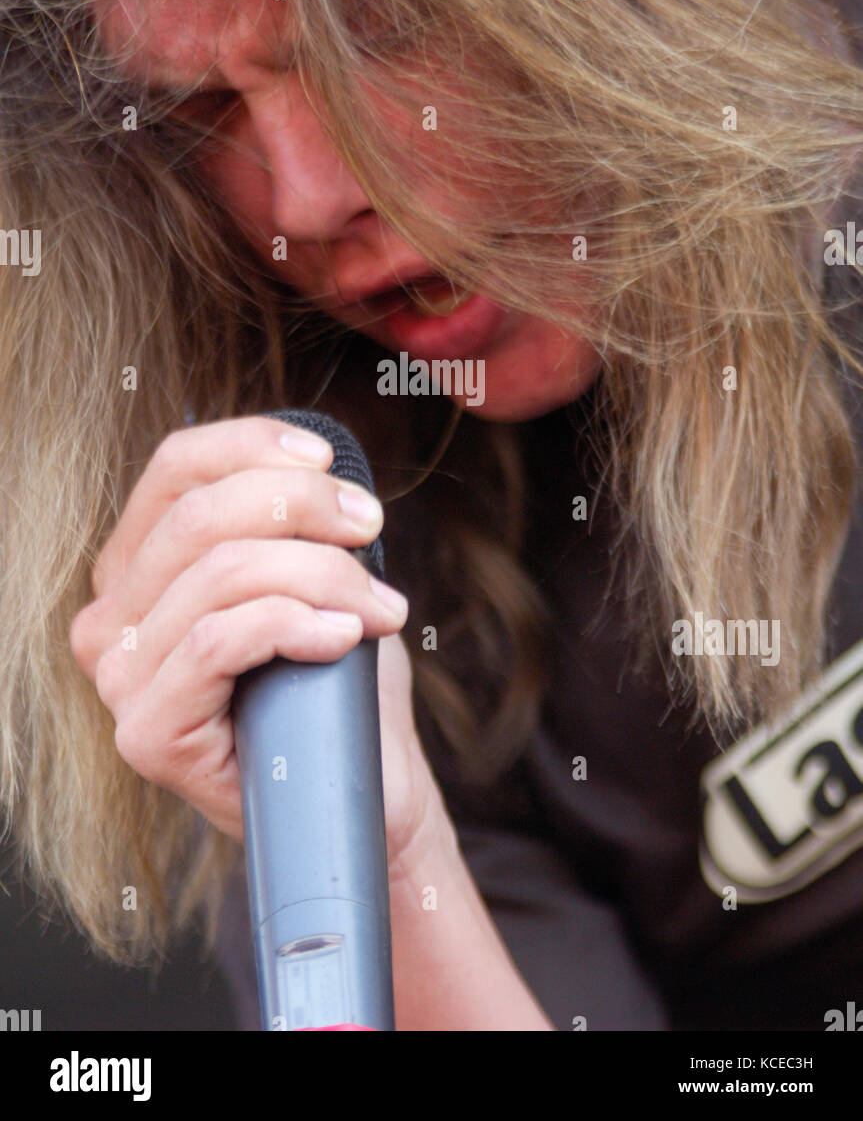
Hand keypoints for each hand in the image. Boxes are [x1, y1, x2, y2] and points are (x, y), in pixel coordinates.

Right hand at [69, 415, 438, 861]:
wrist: (363, 792)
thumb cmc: (334, 680)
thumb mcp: (306, 576)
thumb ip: (283, 519)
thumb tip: (315, 464)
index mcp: (137, 567)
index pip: (175, 468)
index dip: (253, 445)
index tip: (330, 459)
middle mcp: (111, 618)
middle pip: (203, 515)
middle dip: (305, 508)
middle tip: (371, 529)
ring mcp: (120, 680)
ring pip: (224, 575)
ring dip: (323, 575)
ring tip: (380, 605)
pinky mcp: (148, 732)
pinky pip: (220, 641)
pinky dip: (296, 624)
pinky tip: (344, 635)